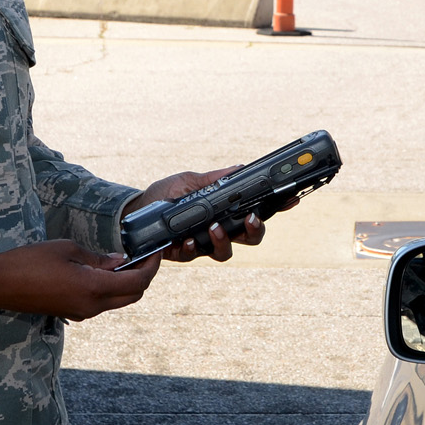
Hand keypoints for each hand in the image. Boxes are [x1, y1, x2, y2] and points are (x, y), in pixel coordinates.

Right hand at [0, 241, 158, 320]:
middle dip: (143, 276)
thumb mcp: (68, 250)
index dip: (151, 267)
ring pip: (118, 301)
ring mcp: (82, 313)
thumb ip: (99, 258)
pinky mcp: (73, 313)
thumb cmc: (30, 261)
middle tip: (143, 256)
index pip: (138, 282)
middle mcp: (92, 306)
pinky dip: (110, 288)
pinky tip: (103, 271)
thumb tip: (120, 262)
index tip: (155, 252)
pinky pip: (101, 303)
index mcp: (94, 289)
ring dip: (126, 283)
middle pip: (133, 295)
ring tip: (123, 260)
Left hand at [124, 167, 295, 262]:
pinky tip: (188, 240)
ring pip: (226, 252)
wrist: (134, 212)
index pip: (257, 210)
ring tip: (213, 229)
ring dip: (224, 241)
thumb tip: (239, 169)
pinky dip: (194, 247)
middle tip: (249, 220)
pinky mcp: (184, 253)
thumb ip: (214, 179)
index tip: (291, 200)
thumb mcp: (189, 181)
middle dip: (255, 230)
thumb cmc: (164, 195)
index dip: (277, 207)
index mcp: (226, 211)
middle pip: (250, 238)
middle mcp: (220, 230)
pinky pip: (195, 255)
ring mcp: (204, 244)